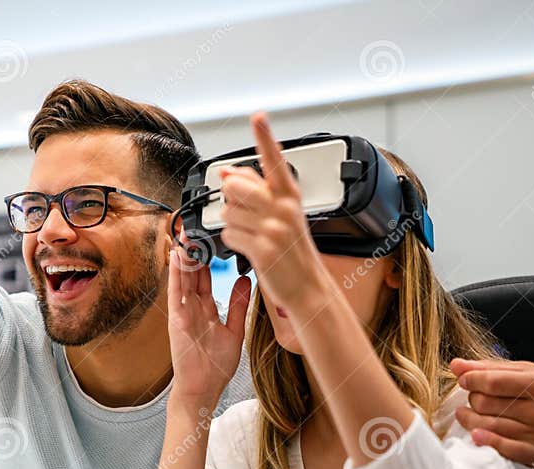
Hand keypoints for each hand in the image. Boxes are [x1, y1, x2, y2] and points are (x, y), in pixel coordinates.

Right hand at [167, 247, 250, 408]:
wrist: (204, 389)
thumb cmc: (216, 367)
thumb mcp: (235, 331)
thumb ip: (238, 305)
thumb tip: (245, 281)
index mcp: (206, 310)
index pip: (205, 278)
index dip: (207, 260)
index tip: (212, 241)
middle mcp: (193, 308)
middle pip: (193, 273)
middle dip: (194, 251)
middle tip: (196, 228)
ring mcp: (183, 312)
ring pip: (183, 277)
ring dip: (183, 255)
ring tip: (185, 233)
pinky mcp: (177, 319)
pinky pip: (176, 292)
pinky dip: (175, 273)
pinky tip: (175, 256)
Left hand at [217, 112, 328, 310]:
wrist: (307, 285)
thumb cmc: (294, 249)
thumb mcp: (282, 214)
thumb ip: (256, 190)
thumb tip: (226, 171)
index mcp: (290, 195)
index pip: (275, 160)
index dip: (265, 137)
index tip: (258, 117)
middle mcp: (283, 208)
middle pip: (236, 186)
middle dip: (231, 199)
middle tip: (246, 214)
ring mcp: (273, 228)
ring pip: (228, 212)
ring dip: (232, 224)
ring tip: (251, 234)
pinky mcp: (262, 249)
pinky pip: (229, 235)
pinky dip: (233, 241)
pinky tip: (250, 246)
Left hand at [452, 358, 533, 468]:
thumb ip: (495, 368)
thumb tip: (457, 365)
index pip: (493, 382)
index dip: (471, 380)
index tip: (463, 379)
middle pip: (486, 403)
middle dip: (472, 398)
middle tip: (473, 397)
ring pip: (488, 426)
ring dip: (469, 419)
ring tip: (466, 413)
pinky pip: (503, 449)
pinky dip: (485, 441)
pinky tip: (476, 434)